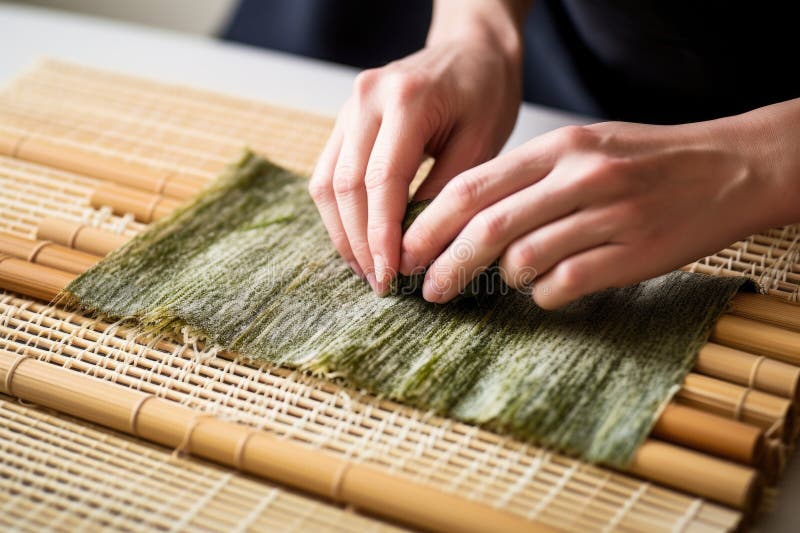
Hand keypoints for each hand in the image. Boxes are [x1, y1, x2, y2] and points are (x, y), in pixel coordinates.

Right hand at [309, 1, 526, 293]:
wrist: (471, 47)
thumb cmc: (487, 91)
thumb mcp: (484, 143)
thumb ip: (446, 195)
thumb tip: (414, 252)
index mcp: (405, 100)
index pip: (381, 182)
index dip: (381, 237)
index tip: (391, 277)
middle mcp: (365, 98)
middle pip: (344, 186)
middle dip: (358, 243)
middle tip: (380, 283)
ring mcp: (348, 106)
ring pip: (327, 183)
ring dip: (342, 232)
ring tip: (367, 270)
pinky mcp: (345, 119)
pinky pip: (329, 172)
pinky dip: (340, 212)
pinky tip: (359, 240)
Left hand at [401, 103, 799, 308]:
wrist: (729, 168)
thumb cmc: (645, 161)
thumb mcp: (584, 149)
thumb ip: (527, 179)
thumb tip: (464, 221)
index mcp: (559, 147)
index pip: (474, 185)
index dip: (431, 224)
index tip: (408, 252)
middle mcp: (579, 176)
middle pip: (489, 227)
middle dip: (447, 263)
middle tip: (429, 291)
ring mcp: (608, 215)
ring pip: (524, 260)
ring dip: (506, 279)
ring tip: (514, 277)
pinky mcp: (632, 254)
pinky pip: (563, 284)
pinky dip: (543, 294)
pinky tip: (550, 288)